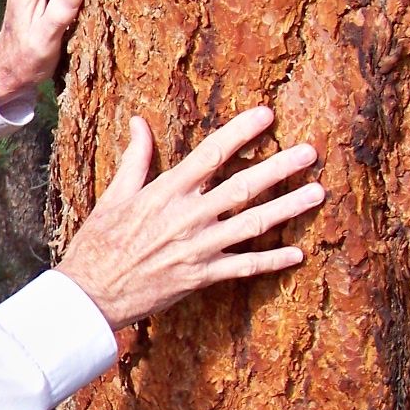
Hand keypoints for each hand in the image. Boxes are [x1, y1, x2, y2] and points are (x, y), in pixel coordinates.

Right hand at [57, 107, 323, 331]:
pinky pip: (244, 267)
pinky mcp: (201, 276)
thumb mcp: (113, 196)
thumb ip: (135, 159)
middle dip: (278, 168)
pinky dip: (271, 261)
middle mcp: (187, 217)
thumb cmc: (98, 243)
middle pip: (242, 187)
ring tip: (317, 193)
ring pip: (252, 224)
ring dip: (288, 208)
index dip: (241, 133)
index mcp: (165, 193)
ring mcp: (198, 248)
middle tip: (310, 152)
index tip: (266, 115)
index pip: (210, 155)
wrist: (91, 294)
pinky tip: (297, 252)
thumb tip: (138, 122)